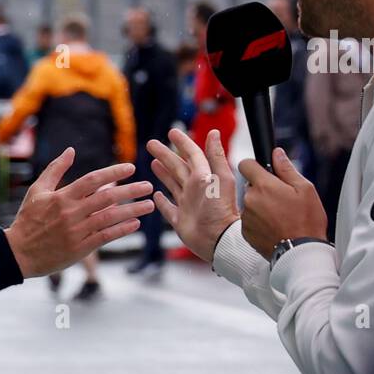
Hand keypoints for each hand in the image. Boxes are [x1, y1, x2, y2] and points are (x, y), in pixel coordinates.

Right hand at [4, 148, 154, 276]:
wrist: (18, 253)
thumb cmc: (28, 219)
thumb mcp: (37, 191)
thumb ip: (55, 169)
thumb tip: (71, 150)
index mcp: (62, 197)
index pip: (93, 180)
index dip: (113, 172)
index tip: (131, 167)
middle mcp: (71, 213)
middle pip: (107, 198)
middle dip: (130, 190)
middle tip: (148, 185)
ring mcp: (77, 231)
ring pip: (110, 217)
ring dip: (132, 210)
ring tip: (149, 205)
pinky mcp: (80, 248)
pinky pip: (105, 236)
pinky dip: (121, 229)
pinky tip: (135, 223)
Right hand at [146, 128, 238, 263]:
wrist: (218, 240)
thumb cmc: (221, 211)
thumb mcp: (220, 179)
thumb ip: (215, 156)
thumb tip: (214, 132)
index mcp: (203, 178)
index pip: (191, 155)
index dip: (182, 143)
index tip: (172, 132)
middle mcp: (194, 190)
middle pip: (177, 168)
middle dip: (165, 155)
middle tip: (152, 144)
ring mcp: (186, 205)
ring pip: (172, 184)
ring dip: (163, 173)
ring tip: (153, 162)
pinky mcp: (180, 221)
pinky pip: (168, 209)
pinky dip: (162, 201)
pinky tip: (156, 194)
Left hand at [237, 147, 327, 259]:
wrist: (299, 252)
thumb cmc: (307, 221)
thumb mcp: (305, 189)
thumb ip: (287, 169)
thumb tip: (277, 153)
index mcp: (264, 185)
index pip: (246, 164)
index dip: (255, 166)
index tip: (264, 172)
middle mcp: (250, 199)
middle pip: (251, 186)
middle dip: (263, 189)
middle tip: (282, 199)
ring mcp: (246, 216)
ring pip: (251, 203)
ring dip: (261, 206)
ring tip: (281, 216)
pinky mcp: (245, 231)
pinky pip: (250, 220)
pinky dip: (259, 221)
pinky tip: (275, 227)